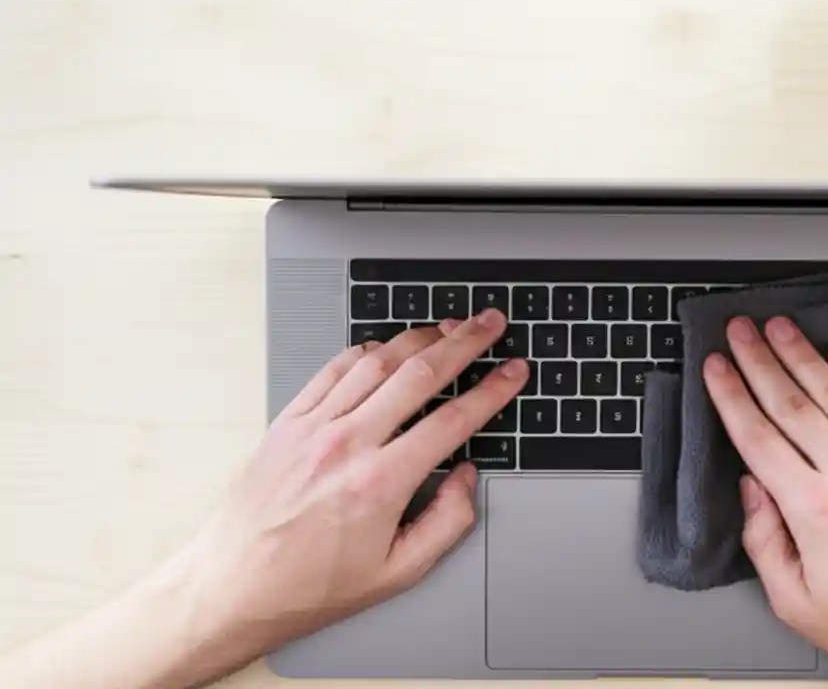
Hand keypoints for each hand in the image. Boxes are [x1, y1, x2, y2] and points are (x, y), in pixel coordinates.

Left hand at [175, 311, 524, 664]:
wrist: (233, 586)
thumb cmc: (311, 585)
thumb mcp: (397, 573)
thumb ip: (446, 523)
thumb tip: (466, 478)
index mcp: (382, 482)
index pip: (453, 419)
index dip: (492, 390)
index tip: (512, 371)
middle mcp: (348, 445)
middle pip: (420, 374)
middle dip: (464, 342)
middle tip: (489, 323)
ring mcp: (313, 428)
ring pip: (376, 362)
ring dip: (418, 338)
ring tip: (446, 327)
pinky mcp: (287, 422)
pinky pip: (332, 370)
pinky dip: (364, 350)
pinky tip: (384, 346)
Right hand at [704, 316, 827, 688]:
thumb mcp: (793, 600)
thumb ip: (763, 538)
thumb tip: (751, 487)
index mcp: (814, 510)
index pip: (760, 437)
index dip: (732, 396)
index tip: (715, 367)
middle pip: (794, 405)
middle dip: (760, 361)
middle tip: (739, 329)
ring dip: (803, 356)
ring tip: (780, 327)